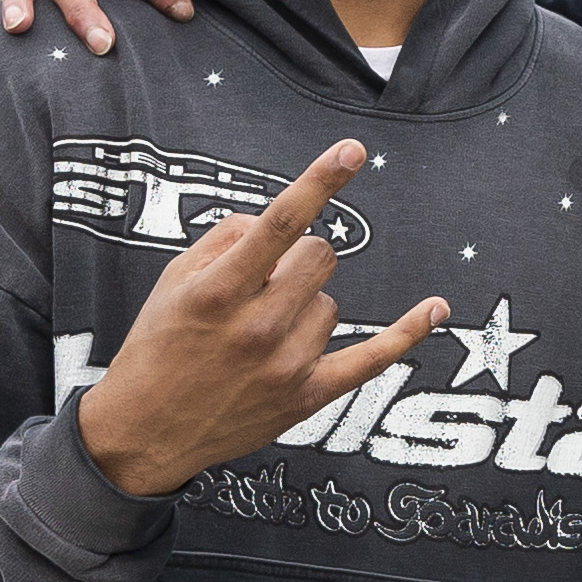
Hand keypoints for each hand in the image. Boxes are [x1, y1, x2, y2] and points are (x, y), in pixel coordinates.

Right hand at [75, 142, 448, 497]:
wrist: (145, 430)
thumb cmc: (158, 347)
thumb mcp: (174, 280)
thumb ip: (226, 238)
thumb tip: (276, 220)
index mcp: (218, 291)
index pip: (280, 222)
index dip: (320, 181)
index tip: (352, 151)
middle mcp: (256, 327)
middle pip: (319, 256)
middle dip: (297, 260)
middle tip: (262, 286)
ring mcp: (287, 364)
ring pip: (330, 302)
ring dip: (304, 305)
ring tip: (261, 333)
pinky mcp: (308, 395)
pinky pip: (372, 357)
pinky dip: (407, 332)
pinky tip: (436, 307)